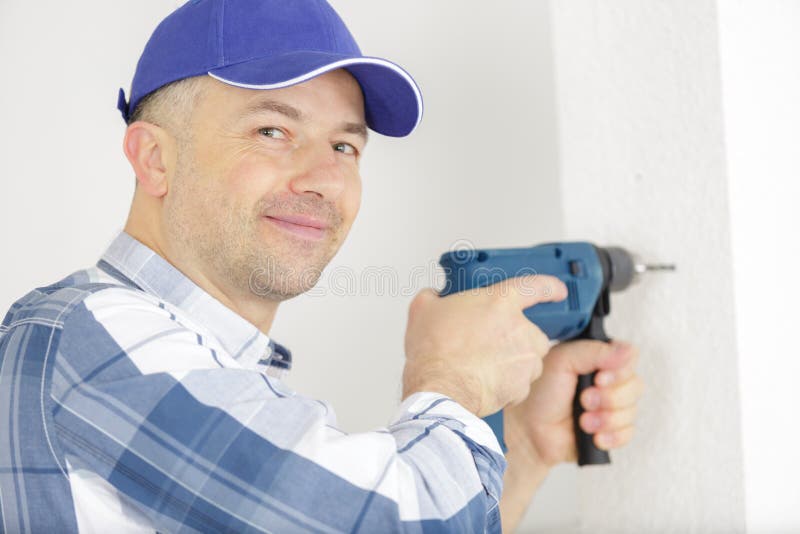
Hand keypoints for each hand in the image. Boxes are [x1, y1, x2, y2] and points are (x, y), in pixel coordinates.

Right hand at [402, 275, 566, 416]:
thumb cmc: (435, 352)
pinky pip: (520, 383)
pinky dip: (507, 384)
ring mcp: (525, 358)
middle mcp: (520, 328)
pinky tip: (484, 382)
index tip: (557, 290)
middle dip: (514, 337)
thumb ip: (434, 297)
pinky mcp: (523, 385)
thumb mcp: (423, 310)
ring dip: (512, 361)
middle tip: (488, 344)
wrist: (439, 389)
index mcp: (500, 302)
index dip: (549, 287)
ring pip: (527, 358)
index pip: (536, 286)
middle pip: (530, 330)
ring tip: (483, 366)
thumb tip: (433, 297)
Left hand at [505, 340, 642, 466]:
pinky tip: (593, 435)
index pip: (630, 356)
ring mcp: (611, 407)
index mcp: (598, 359)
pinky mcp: (611, 431)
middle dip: (609, 397)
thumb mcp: (563, 361)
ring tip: (582, 420)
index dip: (620, 370)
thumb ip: (595, 351)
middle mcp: (609, 381)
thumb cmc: (540, 392)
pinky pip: (628, 434)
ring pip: (632, 411)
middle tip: (584, 400)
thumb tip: (627, 351)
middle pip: (635, 385)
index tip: (599, 379)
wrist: (529, 429)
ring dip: (605, 418)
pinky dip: (611, 436)